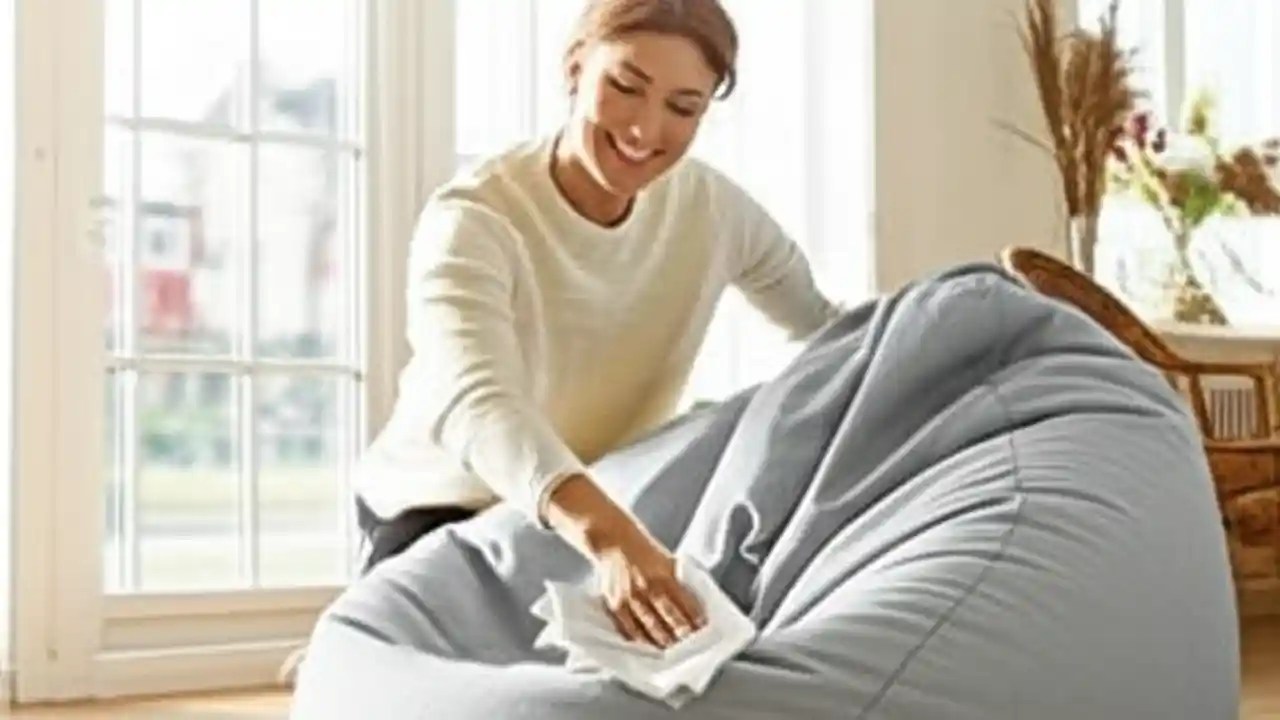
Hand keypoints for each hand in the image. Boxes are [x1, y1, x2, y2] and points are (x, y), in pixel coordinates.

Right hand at [542, 473, 705, 647]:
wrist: (613, 541)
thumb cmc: (644, 551)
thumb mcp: (667, 561)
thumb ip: (679, 582)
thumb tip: (695, 603)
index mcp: (664, 575)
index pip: (684, 602)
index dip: (695, 618)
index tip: (704, 631)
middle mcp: (647, 588)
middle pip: (668, 619)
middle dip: (681, 635)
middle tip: (692, 650)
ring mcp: (630, 598)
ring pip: (649, 628)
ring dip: (662, 642)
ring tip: (672, 652)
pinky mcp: (615, 604)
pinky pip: (628, 628)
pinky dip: (639, 640)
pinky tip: (647, 649)